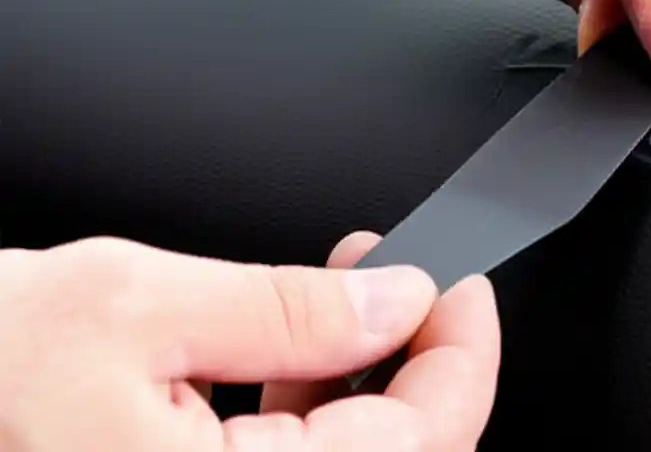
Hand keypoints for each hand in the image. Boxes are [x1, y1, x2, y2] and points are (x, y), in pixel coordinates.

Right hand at [0, 234, 499, 450]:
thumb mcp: (130, 309)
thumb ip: (282, 310)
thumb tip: (398, 298)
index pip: (422, 443)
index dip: (463, 356)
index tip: (463, 284)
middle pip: (394, 451)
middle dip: (413, 354)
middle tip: (401, 273)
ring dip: (361, 371)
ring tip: (346, 290)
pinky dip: (304, 399)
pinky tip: (287, 347)